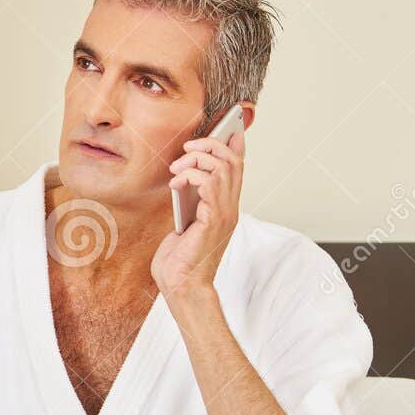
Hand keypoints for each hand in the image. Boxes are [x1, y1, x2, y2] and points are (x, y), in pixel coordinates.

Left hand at [153, 128, 243, 301]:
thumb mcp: (184, 224)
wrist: (181, 287)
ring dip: (196, 159)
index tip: (229, 127)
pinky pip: (209, 182)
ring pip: (223, 166)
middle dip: (210, 145)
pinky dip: (190, 175)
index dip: (235, 144)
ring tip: (176, 169)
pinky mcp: (213, 219)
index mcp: (226, 208)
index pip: (239, 168)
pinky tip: (176, 183)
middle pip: (233, 160)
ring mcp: (225, 214)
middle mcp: (230, 209)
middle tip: (187, 148)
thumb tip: (184, 181)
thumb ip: (190, 204)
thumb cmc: (179, 262)